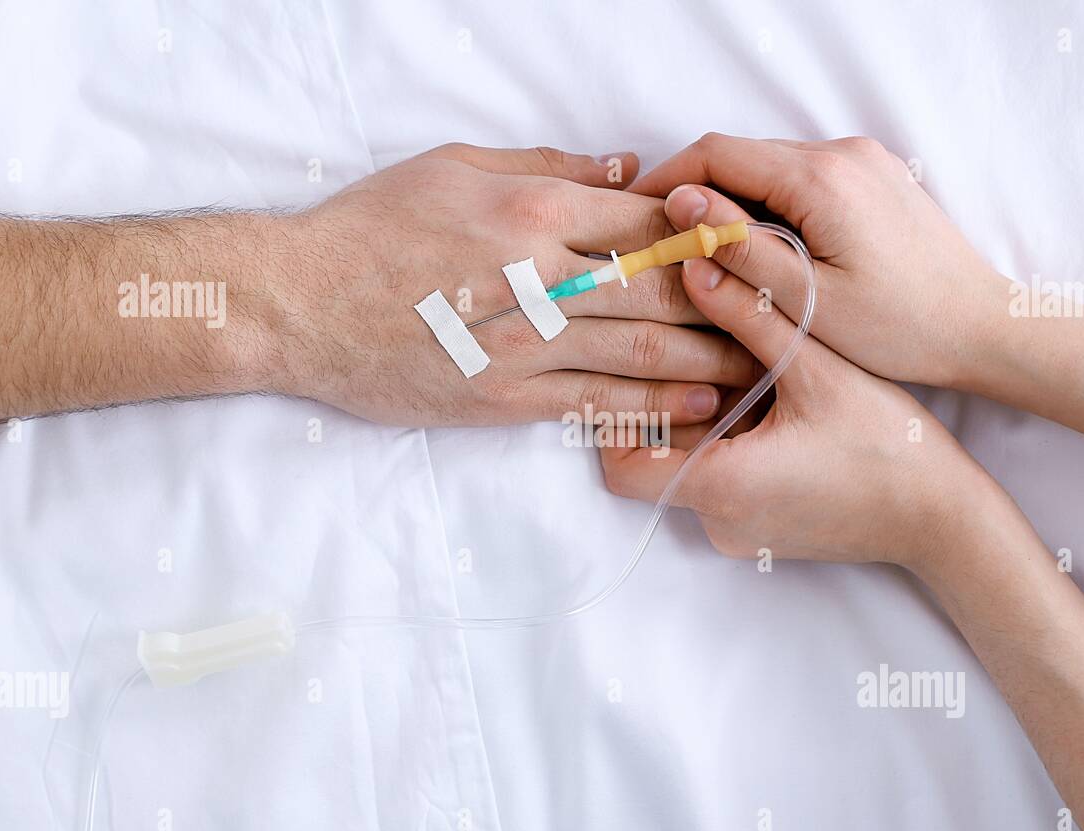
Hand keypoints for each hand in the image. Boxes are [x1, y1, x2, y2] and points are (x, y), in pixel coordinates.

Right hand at [268, 143, 759, 426]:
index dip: (709, 235)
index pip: (646, 222)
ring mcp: (522, 345)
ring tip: (767, 364)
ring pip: (643, 353)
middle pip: (662, 290)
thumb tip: (630, 168)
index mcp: (530, 212)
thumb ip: (550, 167)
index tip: (756, 246)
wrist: (297, 304)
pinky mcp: (504, 399)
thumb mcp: (455, 168)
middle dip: (730, 300)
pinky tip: (702, 408)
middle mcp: (537, 278)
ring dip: (713, 359)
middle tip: (787, 312)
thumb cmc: (371, 226)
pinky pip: (596, 406)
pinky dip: (655, 409)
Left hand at [599, 245, 992, 570]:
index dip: (617, 417)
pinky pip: (725, 489)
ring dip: (705, 425)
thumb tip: (694, 260)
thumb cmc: (888, 447)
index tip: (641, 367)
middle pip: (653, 466)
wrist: (944, 520)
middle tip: (686, 353)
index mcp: (719, 488)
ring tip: (737, 371)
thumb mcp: (816, 367)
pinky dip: (732, 448)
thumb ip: (749, 312)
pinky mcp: (766, 535)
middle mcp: (718, 522)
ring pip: (692, 473)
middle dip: (666, 409)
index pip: (619, 465)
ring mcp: (741, 535)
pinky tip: (770, 407)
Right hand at [632, 133, 1010, 389]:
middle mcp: (843, 154)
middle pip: (743, 156)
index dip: (666, 180)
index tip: (635, 216)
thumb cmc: (901, 327)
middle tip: (660, 244)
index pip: (718, 153)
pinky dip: (769, 207)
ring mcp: (863, 162)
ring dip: (732, 203)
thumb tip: (680, 208)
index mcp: (822, 178)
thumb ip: (739, 250)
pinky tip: (757, 252)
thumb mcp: (806, 301)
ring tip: (702, 255)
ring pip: (771, 169)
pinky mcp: (874, 179)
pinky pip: (803, 181)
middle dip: (695, 193)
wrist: (984, 327)